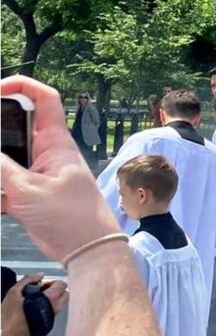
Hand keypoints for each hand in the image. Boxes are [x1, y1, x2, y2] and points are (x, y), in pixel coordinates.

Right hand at [1, 76, 119, 262]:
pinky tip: (0, 203)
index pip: (44, 99)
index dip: (21, 85)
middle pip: (14, 129)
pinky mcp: (30, 195)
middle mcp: (46, 153)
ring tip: (3, 189)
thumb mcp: (27, 189)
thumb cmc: (70, 215)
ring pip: (4, 160)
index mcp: (55, 142)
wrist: (87, 249)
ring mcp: (37, 174)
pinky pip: (4, 185)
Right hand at [1, 274, 68, 335]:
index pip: (62, 284)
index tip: (41, 285)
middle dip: (55, 290)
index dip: (52, 282)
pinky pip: (53, 313)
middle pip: (65, 294)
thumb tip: (40, 275)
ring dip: (52, 299)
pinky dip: (48, 308)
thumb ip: (28, 279)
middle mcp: (55, 309)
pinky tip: (33, 309)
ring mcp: (52, 319)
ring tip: (35, 300)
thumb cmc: (8, 316)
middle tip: (40, 291)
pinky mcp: (48, 325)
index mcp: (49, 300)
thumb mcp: (14, 292)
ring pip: (60, 304)